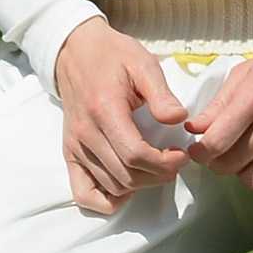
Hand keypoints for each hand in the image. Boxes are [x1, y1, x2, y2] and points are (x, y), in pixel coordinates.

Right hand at [51, 18, 191, 215]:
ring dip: (141, 185)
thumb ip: (161, 94)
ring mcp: (74, 147)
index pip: (135, 154)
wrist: (75, 52)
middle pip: (126, 175)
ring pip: (112, 186)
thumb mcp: (143, 64)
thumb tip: (180, 119)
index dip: (164, 163)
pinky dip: (107, 200)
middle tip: (176, 161)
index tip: (182, 154)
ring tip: (157, 166)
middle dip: (158, 175)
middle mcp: (85, 134)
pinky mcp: (69, 154)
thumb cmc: (113, 56)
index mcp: (104, 109)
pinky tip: (129, 187)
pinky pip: (83, 193)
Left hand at [186, 11, 252, 203]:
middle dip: (219, 163)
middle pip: (231, 165)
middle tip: (223, 153)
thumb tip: (194, 129)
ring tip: (248, 159)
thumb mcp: (249, 71)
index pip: (216, 142)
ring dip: (244, 175)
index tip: (200, 149)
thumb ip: (219, 102)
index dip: (200, 152)